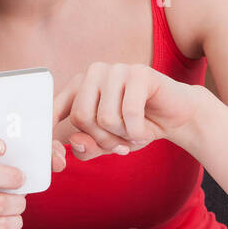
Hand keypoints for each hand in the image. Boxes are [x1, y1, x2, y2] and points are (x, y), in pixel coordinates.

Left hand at [52, 62, 202, 160]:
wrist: (178, 116)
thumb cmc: (137, 127)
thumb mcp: (108, 143)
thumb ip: (87, 146)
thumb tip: (75, 142)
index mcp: (79, 86)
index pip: (54, 109)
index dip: (49, 132)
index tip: (52, 158)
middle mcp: (93, 73)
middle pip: (81, 117)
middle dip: (101, 140)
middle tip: (118, 144)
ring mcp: (116, 69)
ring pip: (105, 117)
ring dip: (122, 136)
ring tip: (134, 132)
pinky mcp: (139, 72)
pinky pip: (129, 112)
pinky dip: (137, 131)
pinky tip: (145, 130)